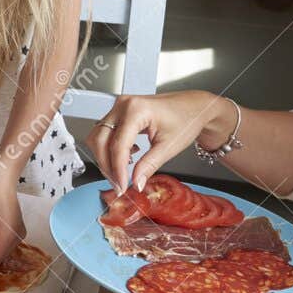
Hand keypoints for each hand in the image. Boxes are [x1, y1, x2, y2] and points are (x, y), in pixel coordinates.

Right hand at [87, 91, 233, 190]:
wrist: (194, 107)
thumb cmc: (186, 119)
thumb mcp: (168, 147)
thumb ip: (148, 166)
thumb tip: (134, 183)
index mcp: (136, 110)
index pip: (117, 146)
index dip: (117, 170)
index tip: (121, 187)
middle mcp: (123, 105)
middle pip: (100, 140)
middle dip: (106, 165)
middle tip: (118, 185)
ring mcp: (119, 107)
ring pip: (98, 136)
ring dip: (105, 158)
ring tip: (121, 173)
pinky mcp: (119, 112)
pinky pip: (104, 132)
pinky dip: (109, 149)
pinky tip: (126, 158)